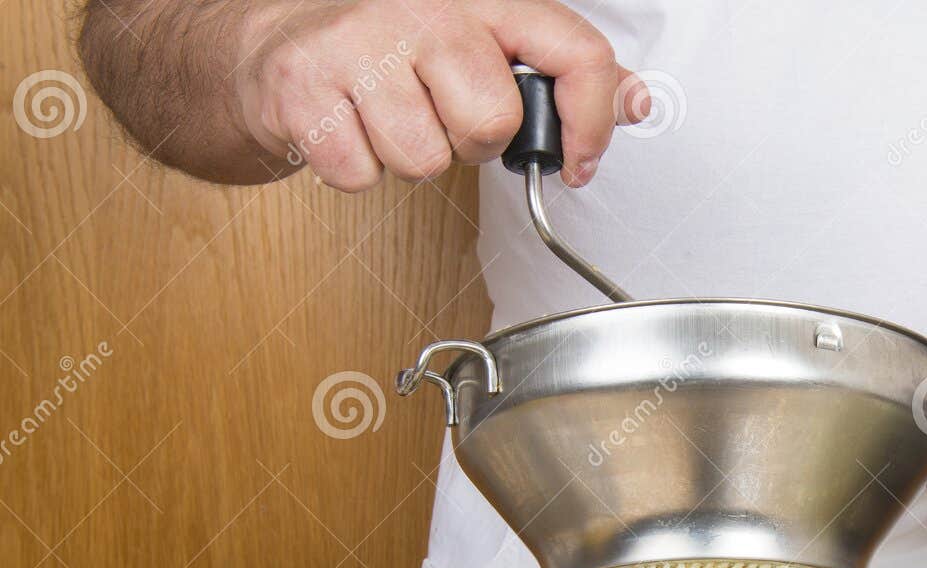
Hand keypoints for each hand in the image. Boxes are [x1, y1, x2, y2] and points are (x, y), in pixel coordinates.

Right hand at [234, 0, 648, 190]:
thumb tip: (635, 102)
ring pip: (427, 160)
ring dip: (411, 159)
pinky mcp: (306, 89)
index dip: (590, 122)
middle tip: (438, 114)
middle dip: (470, 141)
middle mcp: (422, 8)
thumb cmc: (389, 51)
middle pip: (492, 123)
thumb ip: (559, 72)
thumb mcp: (481, 44)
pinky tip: (347, 129)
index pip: (574, 51)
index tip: (580, 162)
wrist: (275, 45)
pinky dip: (356, 170)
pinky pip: (363, 176)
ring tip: (388, 119)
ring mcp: (359, 44)